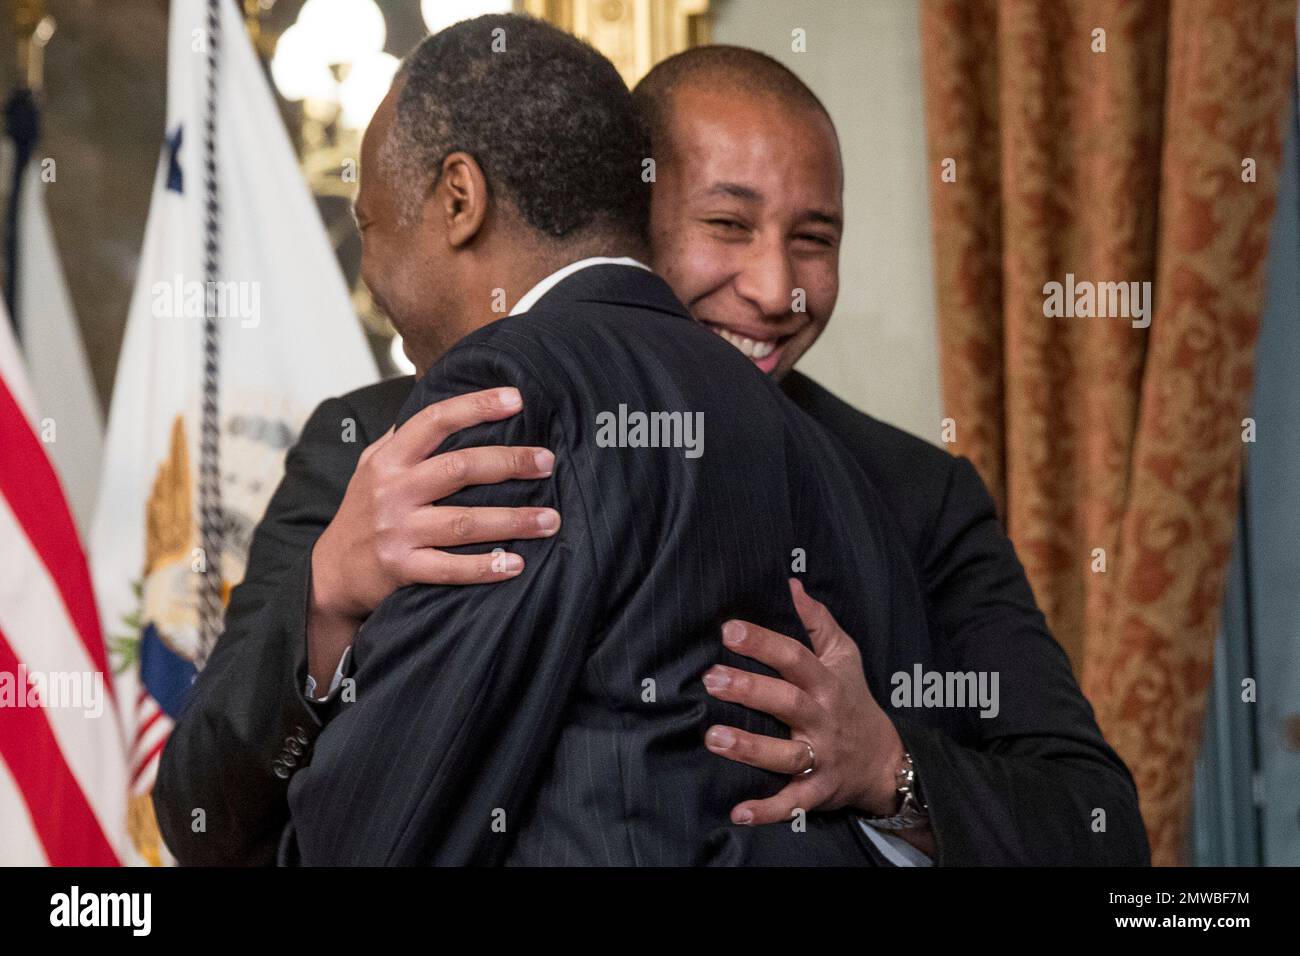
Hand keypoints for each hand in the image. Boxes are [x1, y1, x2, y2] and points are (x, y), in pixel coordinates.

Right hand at [307, 387, 558, 685]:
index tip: (517, 399)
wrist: (331, 573)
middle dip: (509, 463)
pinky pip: (450, 569)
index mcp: (388, 460)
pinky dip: (485, 567)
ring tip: (551, 519)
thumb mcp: (372, 466)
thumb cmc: (365, 512)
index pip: (434, 421)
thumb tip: (451, 402)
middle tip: (547, 461)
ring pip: (464, 523)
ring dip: (513, 521)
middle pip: (458, 469)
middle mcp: (391, 491)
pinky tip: (516, 563)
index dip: (476, 406)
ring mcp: (396, 531)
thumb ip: (406, 439)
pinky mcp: (400, 569)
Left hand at [702, 578, 906, 823]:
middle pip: (787, 702)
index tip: (729, 629)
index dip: (763, 643)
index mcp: (826, 683)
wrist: (886, 761)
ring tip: (713, 736)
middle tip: (711, 678)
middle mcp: (823, 719)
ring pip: (785, 753)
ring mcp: (821, 757)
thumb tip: (791, 584)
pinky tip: (737, 813)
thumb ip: (818, 621)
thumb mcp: (845, 656)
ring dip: (749, 748)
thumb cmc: (854, 700)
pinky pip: (792, 802)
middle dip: (750, 690)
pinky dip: (767, 810)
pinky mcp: (818, 791)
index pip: (795, 658)